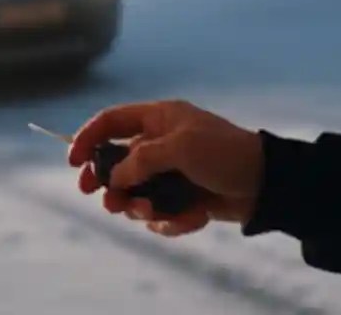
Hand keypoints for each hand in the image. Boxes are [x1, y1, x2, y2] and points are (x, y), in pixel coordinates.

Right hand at [69, 100, 263, 237]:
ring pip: (137, 194)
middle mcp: (161, 144)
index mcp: (159, 120)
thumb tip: (116, 178)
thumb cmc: (224, 153)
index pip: (112, 122)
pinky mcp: (184, 198)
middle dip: (110, 184)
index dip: (88, 138)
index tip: (73, 162)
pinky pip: (161, 213)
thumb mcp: (180, 148)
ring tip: (153, 214)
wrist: (267, 184)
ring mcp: (172, 173)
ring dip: (141, 208)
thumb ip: (141, 160)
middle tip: (105, 200)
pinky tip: (191, 219)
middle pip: (117, 163)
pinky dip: (171, 221)